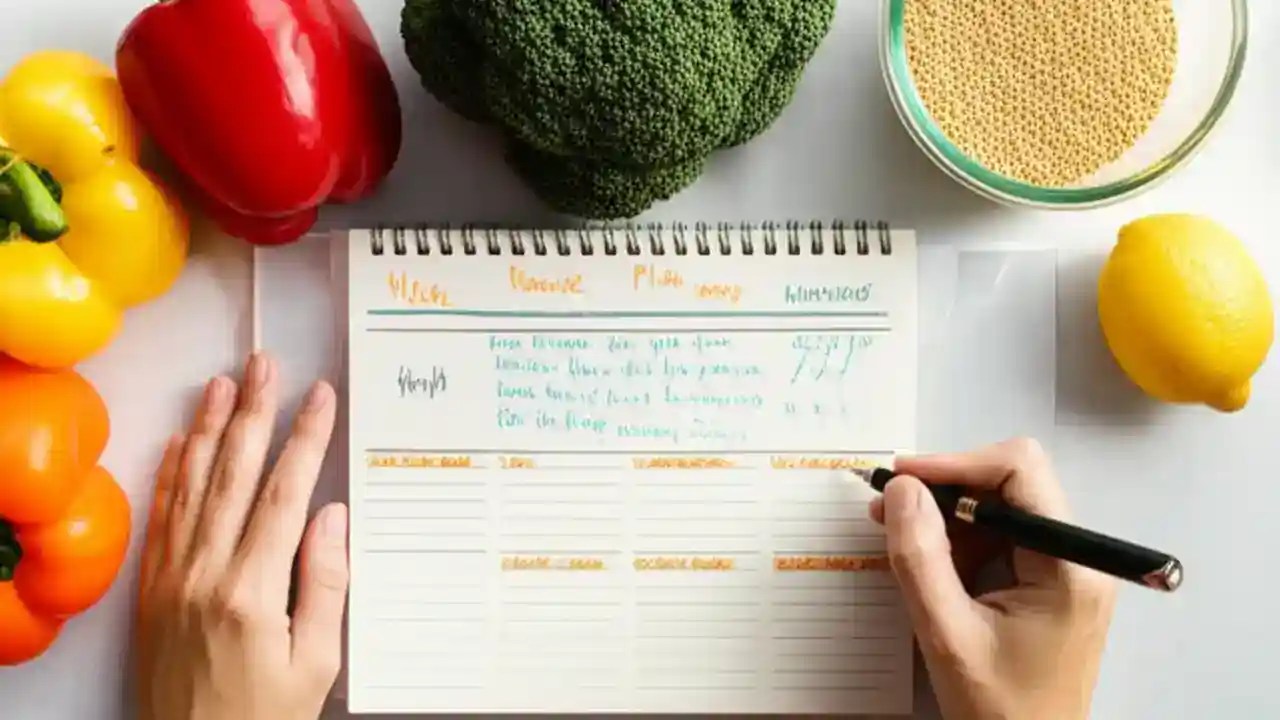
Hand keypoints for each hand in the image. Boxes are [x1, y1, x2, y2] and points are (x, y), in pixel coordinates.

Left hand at [134, 352, 346, 719]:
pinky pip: (161, 519)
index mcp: (253, 592)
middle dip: (253, 412)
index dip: (305, 439)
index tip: (320, 397)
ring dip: (208, 429)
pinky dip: (170, 474)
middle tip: (265, 365)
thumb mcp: (316, 664)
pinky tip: (179, 442)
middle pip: (233, 475)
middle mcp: (205, 575)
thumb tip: (331, 517)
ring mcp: (173, 580)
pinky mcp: (153, 592)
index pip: (283, 494)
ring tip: (223, 384)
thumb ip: (326, 585)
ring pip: (191, 486)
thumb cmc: (265, 718)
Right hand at [870, 438, 1116, 719]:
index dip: (958, 463)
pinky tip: (927, 560)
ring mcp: (1067, 572)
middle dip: (948, 488)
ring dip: (950, 514)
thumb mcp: (947, 634)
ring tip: (898, 533)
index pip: (1021, 471)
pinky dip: (961, 540)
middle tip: (890, 505)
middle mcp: (1079, 558)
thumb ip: (921, 558)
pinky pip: (1003, 540)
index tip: (904, 478)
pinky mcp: (1050, 586)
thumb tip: (902, 489)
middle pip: (1013, 484)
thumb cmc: (999, 712)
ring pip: (1004, 508)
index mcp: (1069, 567)